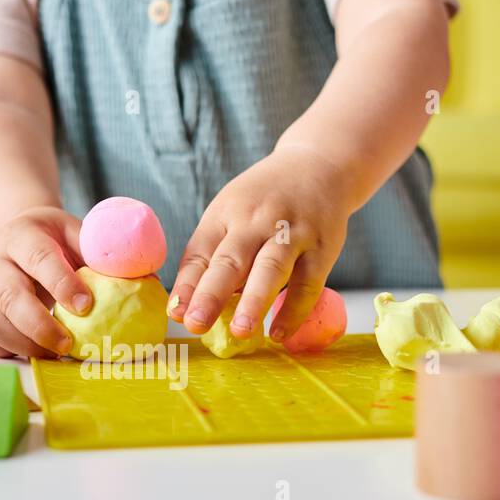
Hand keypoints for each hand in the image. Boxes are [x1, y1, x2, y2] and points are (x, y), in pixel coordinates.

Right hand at [0, 207, 91, 357]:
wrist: (19, 237)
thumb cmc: (56, 241)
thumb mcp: (79, 235)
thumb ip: (105, 256)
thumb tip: (148, 281)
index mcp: (23, 236)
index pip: (39, 258)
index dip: (62, 283)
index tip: (86, 306)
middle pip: (10, 296)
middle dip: (40, 325)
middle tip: (68, 344)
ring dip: (24, 343)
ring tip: (55, 354)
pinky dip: (9, 350)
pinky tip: (35, 353)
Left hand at [169, 145, 351, 341]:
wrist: (319, 166)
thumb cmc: (264, 201)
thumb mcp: (230, 213)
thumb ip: (212, 256)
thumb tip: (188, 306)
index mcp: (226, 214)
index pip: (200, 252)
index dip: (187, 285)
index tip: (177, 313)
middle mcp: (256, 221)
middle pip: (231, 260)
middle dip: (211, 294)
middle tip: (196, 324)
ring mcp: (291, 233)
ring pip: (270, 268)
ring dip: (254, 301)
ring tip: (240, 332)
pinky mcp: (322, 247)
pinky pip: (307, 282)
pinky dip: (294, 310)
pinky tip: (279, 333)